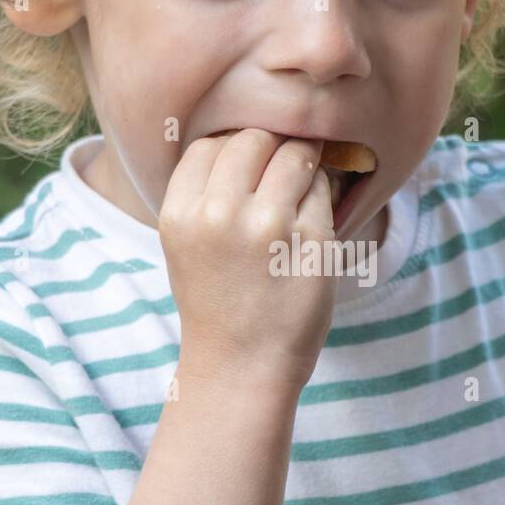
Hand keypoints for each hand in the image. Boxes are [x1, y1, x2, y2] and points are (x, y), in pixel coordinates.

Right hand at [159, 128, 338, 390]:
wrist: (242, 365)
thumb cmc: (217, 302)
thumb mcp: (186, 244)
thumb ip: (205, 192)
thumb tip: (250, 139)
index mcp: (181, 213)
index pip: (211, 144)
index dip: (235, 147)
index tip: (250, 164)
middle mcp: (219, 214)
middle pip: (254, 139)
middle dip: (273, 146)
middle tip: (284, 166)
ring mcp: (268, 226)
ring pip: (295, 156)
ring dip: (303, 164)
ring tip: (302, 188)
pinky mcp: (311, 241)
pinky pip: (323, 191)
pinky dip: (322, 196)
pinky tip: (311, 221)